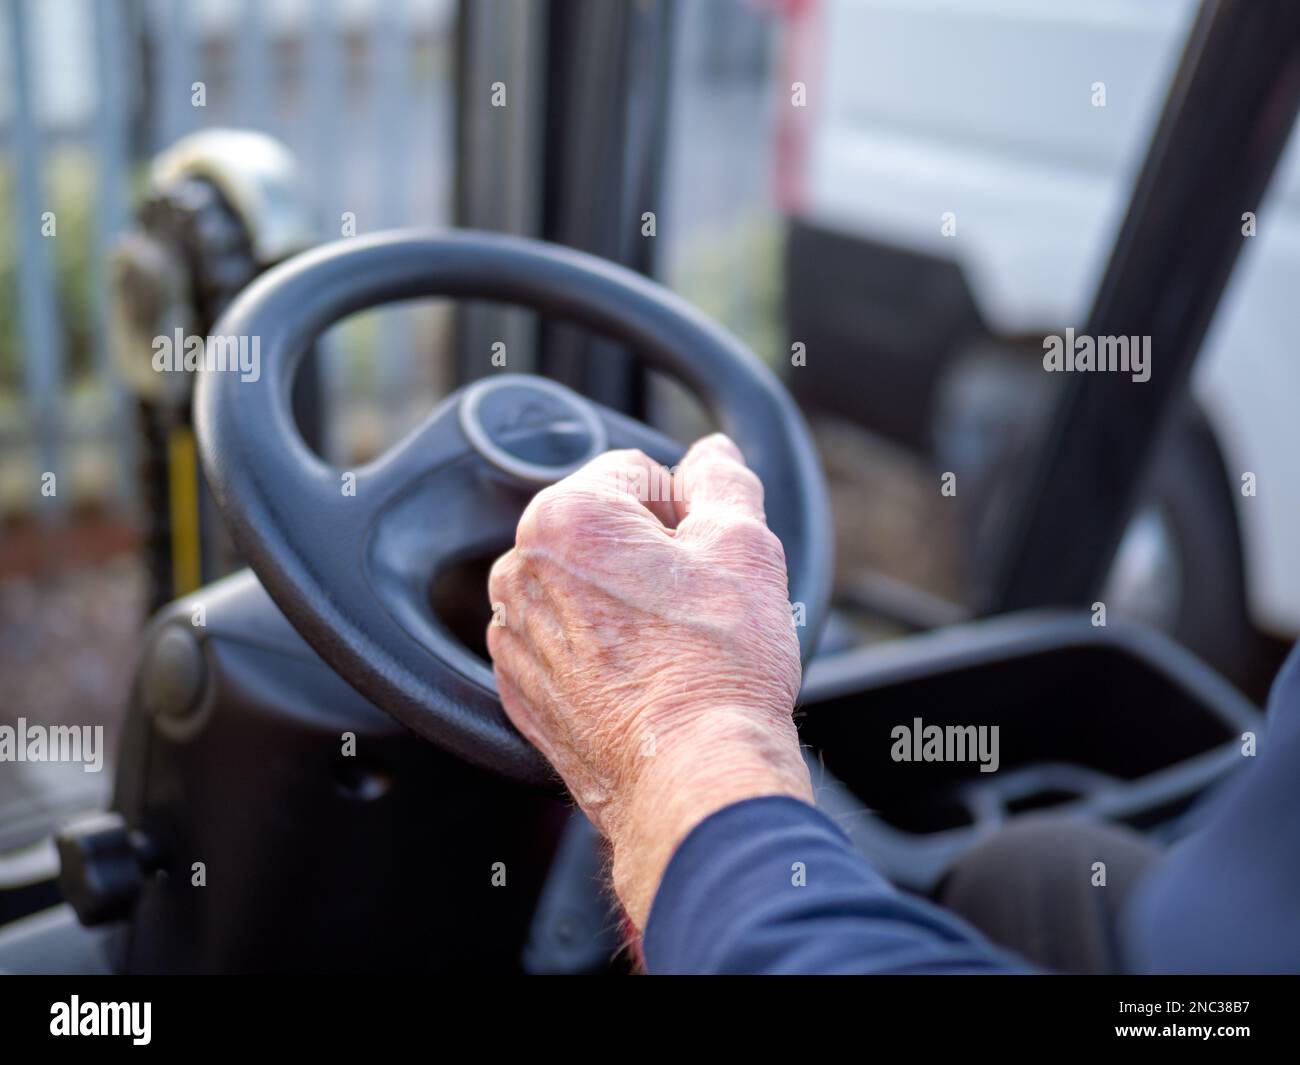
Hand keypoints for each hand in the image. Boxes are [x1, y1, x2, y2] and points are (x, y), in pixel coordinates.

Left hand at [487, 433, 812, 927]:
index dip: (685, 507)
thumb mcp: (742, 547)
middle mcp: (521, 571)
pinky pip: (563, 642)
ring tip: (671, 643)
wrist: (691, 776)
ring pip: (581, 586)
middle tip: (697, 602)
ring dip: (623, 599)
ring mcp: (513, 635)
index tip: (707, 556)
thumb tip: (711, 453)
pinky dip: (600, 648)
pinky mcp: (520, 690)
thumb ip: (722, 480)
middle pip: (600, 528)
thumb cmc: (718, 665)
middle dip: (648, 552)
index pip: (634, 472)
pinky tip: (644, 676)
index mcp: (566, 517)